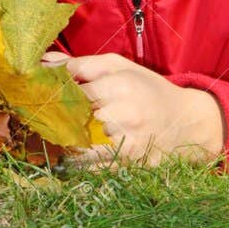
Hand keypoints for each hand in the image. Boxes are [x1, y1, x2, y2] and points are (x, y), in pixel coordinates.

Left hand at [51, 52, 225, 168]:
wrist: (185, 122)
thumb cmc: (148, 90)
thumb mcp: (121, 67)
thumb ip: (82, 63)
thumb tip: (43, 61)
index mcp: (122, 84)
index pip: (72, 88)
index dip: (55, 91)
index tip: (43, 93)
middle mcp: (125, 113)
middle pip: (72, 116)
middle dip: (60, 115)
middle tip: (50, 114)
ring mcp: (127, 142)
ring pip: (78, 142)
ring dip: (69, 138)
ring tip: (69, 132)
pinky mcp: (128, 164)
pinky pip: (89, 166)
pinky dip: (77, 160)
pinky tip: (74, 152)